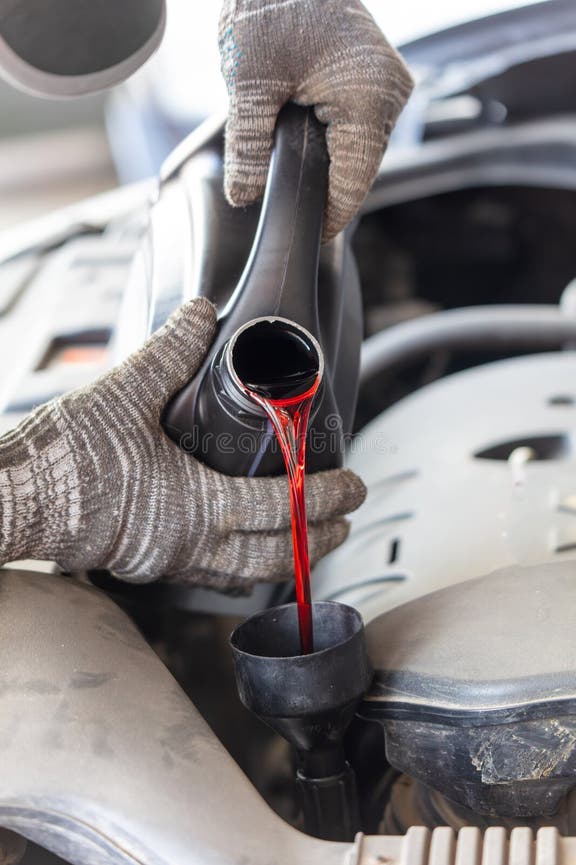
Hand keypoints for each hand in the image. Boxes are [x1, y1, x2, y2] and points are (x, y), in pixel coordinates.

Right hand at [0, 299, 364, 587]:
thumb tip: (200, 312)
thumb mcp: (123, 394)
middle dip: (316, 543)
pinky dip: (235, 564)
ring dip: (280, 560)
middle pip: (274, 557)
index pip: (282, 506)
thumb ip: (170, 353)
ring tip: (301, 545)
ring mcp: (164, 560)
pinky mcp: (140, 563)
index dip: (325, 496)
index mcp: (197, 505)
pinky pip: (204, 573)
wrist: (10, 502)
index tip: (354, 487)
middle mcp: (189, 543)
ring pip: (240, 573)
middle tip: (344, 525)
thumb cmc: (64, 458)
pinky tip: (233, 549)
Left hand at [218, 0, 412, 239]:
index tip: (306, 235)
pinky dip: (332, 138)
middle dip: (324, 186)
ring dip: (327, 161)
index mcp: (370, 99)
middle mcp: (391, 94)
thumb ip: (247, 146)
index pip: (354, 184)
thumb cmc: (270, 1)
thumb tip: (244, 196)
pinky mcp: (376, 77)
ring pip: (359, 148)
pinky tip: (304, 140)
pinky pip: (358, 125)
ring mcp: (388, 84)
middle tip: (286, 203)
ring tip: (292, 169)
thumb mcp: (249, 81)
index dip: (329, 215)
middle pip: (359, 168)